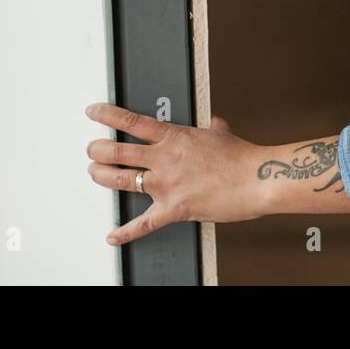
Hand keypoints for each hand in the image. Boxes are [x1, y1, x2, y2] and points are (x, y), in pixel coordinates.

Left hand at [85, 103, 266, 245]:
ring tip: (94, 173)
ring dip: (101, 176)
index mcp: (175, 138)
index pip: (133, 122)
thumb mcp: (223, 135)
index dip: (108, 116)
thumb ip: (213, 129)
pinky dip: (124, 232)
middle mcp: (165, 159)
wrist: (257, 179)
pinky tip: (112, 235)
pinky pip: (142, 224)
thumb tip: (215, 123)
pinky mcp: (173, 209)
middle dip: (98, 150)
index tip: (95, 113)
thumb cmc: (242, 159)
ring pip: (120, 180)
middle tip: (92, 149)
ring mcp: (166, 185)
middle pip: (117, 151)